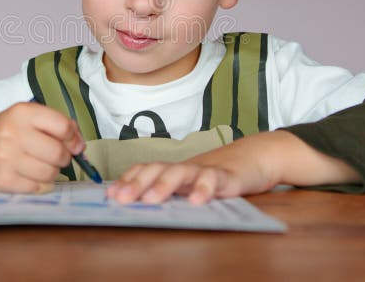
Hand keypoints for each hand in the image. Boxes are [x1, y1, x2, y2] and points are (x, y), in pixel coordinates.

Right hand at [0, 102, 84, 193]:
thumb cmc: (7, 132)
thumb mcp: (29, 118)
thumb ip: (57, 125)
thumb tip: (79, 145)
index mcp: (22, 112)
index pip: (62, 126)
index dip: (73, 138)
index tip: (73, 144)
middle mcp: (12, 133)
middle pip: (57, 153)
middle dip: (63, 158)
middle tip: (56, 157)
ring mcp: (5, 158)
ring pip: (50, 173)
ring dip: (51, 172)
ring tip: (40, 165)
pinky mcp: (3, 180)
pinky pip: (37, 187)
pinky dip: (39, 184)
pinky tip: (29, 176)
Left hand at [106, 162, 254, 204]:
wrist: (253, 158)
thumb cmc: (216, 176)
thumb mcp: (190, 186)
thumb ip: (168, 193)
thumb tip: (137, 206)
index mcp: (173, 171)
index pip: (146, 170)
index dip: (127, 180)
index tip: (110, 195)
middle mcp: (186, 168)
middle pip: (158, 169)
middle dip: (137, 183)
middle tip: (122, 198)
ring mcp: (205, 170)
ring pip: (181, 172)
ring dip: (164, 185)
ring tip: (150, 200)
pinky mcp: (228, 178)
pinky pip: (214, 180)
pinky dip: (204, 189)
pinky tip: (195, 201)